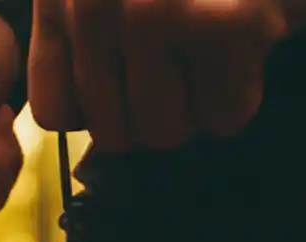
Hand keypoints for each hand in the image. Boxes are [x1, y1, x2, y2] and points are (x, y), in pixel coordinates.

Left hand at [29, 0, 288, 149]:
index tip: (136, 75)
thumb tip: (90, 162)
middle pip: (113, 133)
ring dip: (201, 104)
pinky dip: (246, 91)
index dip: (103, 112)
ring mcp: (154, 9)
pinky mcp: (224, 23)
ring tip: (214, 45)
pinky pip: (223, 117)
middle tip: (190, 56)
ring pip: (164, 133)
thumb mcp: (121, 3)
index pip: (56, 112)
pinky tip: (249, 40)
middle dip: (162, 110)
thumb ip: (91, 61)